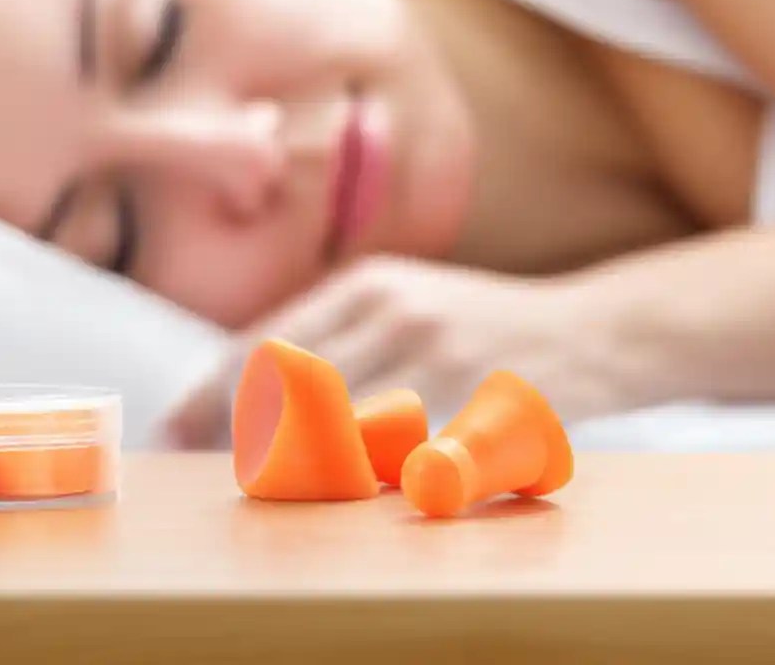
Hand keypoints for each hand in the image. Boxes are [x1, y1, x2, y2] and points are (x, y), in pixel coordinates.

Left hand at [161, 255, 637, 448]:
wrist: (598, 328)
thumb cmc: (484, 324)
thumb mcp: (406, 297)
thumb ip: (336, 328)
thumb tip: (251, 374)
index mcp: (366, 284)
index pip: (263, 343)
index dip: (210, 394)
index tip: (176, 432)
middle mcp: (393, 309)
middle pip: (285, 386)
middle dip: (241, 435)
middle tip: (220, 470)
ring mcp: (437, 354)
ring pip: (335, 423)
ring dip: (298, 462)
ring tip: (279, 484)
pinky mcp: (475, 400)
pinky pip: (402, 455)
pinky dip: (369, 479)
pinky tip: (358, 490)